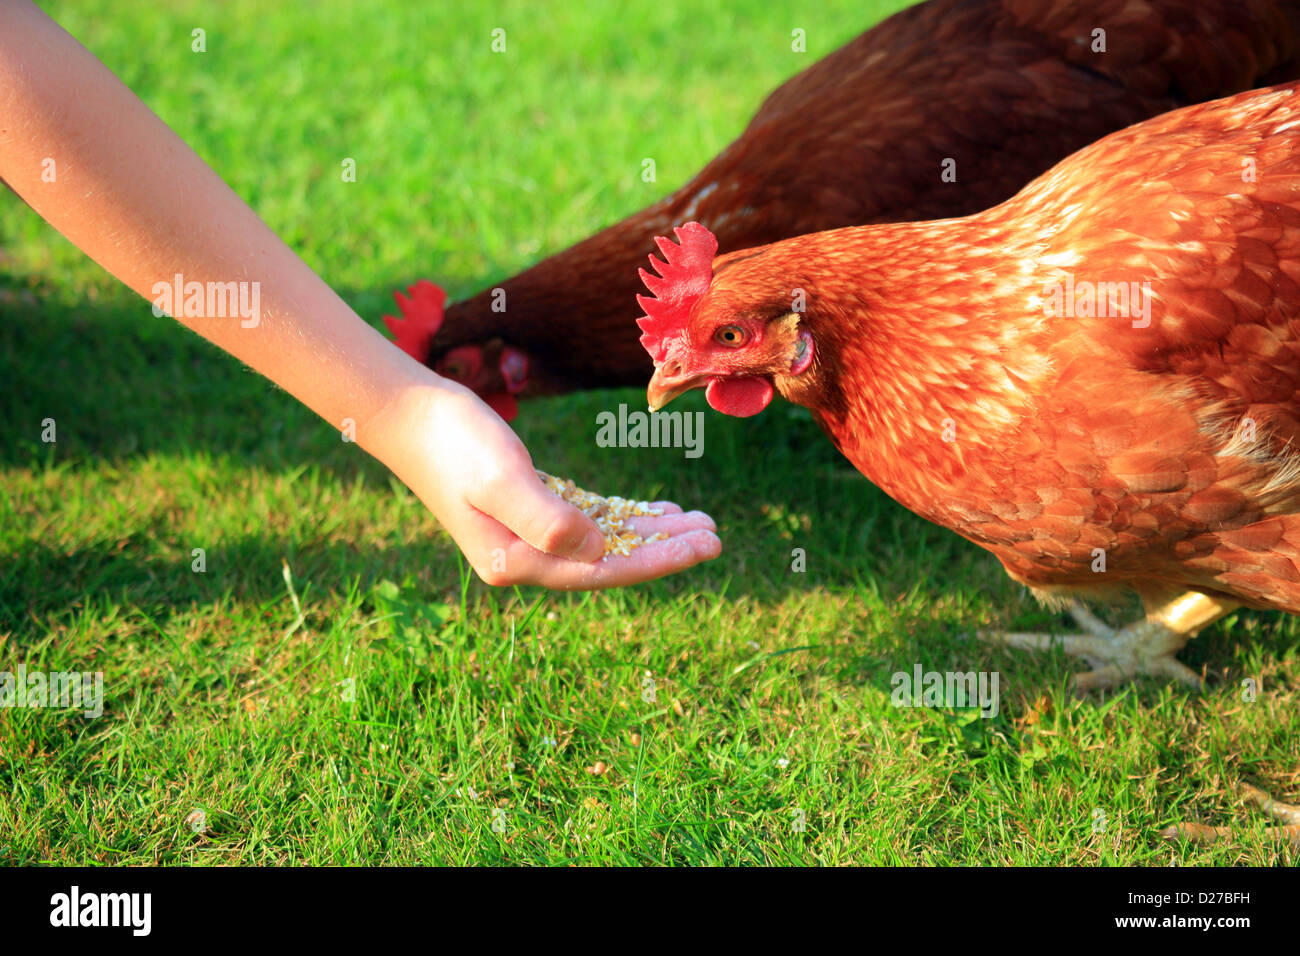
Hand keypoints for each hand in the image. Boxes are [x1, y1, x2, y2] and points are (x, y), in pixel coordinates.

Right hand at [363, 380, 721, 587]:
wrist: (407, 412)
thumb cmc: (454, 440)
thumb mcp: (502, 477)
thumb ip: (548, 520)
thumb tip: (598, 552)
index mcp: (517, 562)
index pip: (604, 569)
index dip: (658, 559)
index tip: (703, 546)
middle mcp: (522, 558)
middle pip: (610, 560)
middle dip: (664, 549)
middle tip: (716, 535)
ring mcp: (523, 535)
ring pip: (604, 540)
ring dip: (651, 532)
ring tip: (698, 522)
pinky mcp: (526, 506)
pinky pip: (587, 520)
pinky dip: (623, 516)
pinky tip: (656, 511)